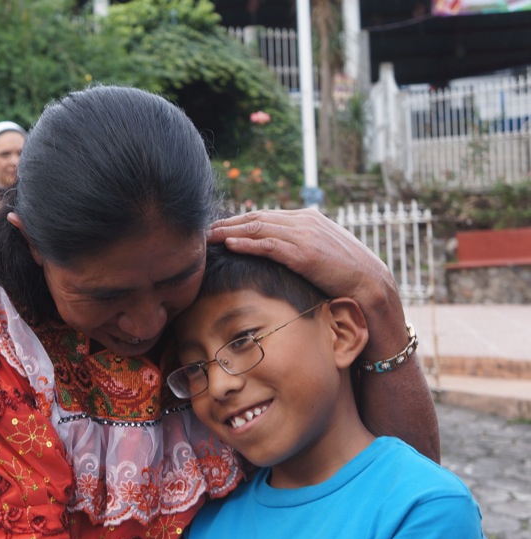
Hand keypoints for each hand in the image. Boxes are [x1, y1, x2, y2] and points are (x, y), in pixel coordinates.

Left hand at [207, 209, 405, 358]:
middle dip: (228, 223)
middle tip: (204, 230)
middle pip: (256, 218)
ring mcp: (304, 235)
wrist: (372, 285)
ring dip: (229, 231)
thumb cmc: (346, 276)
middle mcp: (304, 222)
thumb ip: (300, 248)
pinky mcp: (304, 252)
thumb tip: (278, 256)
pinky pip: (269, 244)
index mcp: (307, 219)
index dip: (238, 222)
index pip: (264, 216)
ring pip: (258, 228)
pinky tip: (229, 245)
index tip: (218, 228)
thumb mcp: (321, 255)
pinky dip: (247, 243)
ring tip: (208, 237)